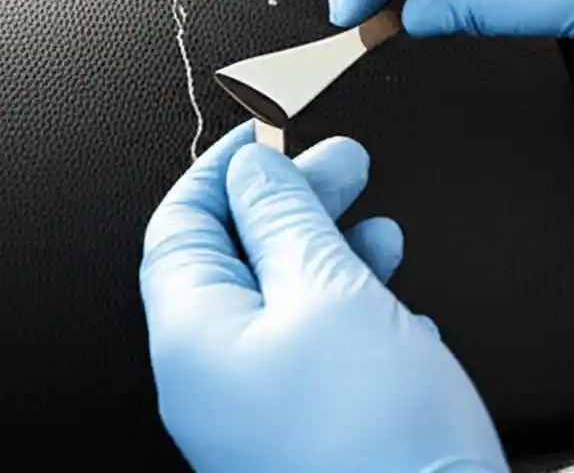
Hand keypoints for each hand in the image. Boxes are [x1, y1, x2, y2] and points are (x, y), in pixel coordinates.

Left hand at [139, 123, 505, 471]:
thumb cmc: (380, 447)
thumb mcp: (331, 295)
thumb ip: (285, 218)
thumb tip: (254, 166)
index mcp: (192, 337)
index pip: (180, 226)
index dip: (223, 170)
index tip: (265, 133)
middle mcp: (210, 379)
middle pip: (235, 258)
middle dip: (290, 203)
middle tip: (342, 163)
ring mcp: (255, 413)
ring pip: (282, 303)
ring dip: (329, 253)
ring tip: (379, 228)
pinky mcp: (304, 436)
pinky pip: (312, 353)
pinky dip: (350, 313)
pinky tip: (393, 305)